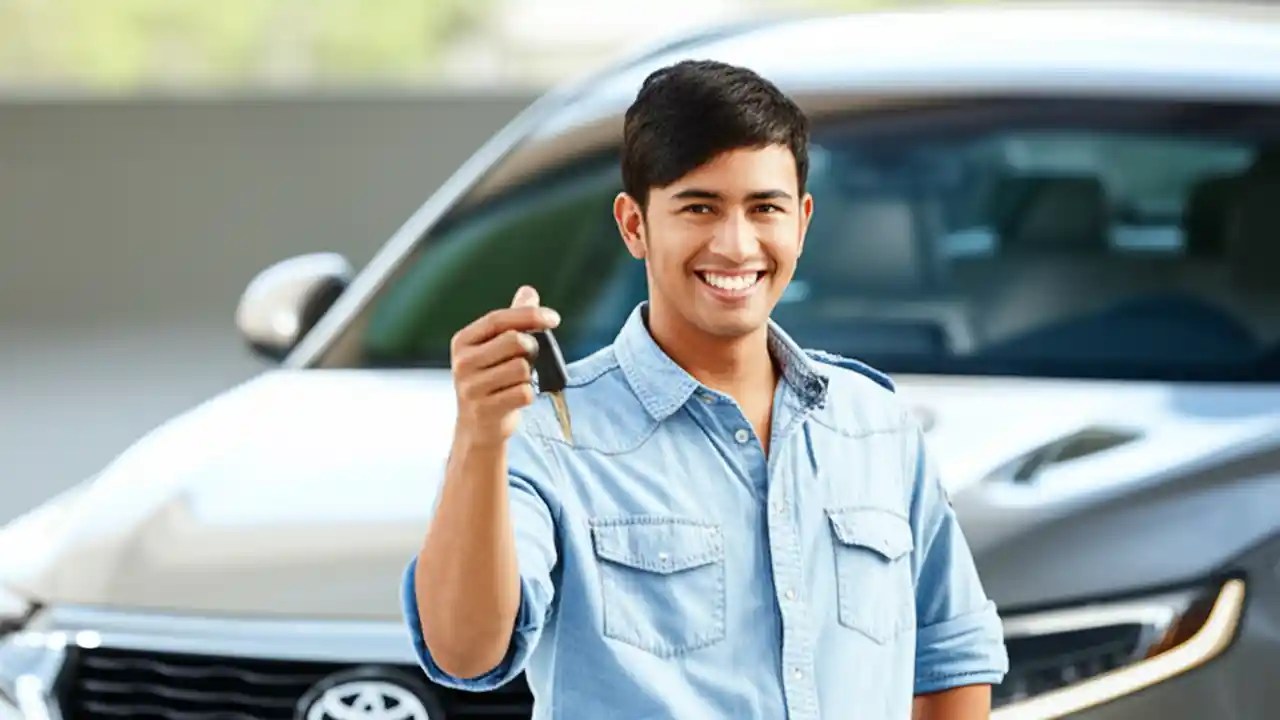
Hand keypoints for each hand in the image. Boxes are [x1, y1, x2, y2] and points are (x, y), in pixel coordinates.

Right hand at [450, 286, 560, 445]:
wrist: (478, 428)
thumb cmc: (491, 381)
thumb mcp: (495, 349)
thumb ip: (512, 320)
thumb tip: (528, 291)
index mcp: (463, 342)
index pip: (498, 319)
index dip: (528, 315)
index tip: (554, 318)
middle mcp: (462, 363)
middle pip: (515, 342)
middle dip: (530, 350)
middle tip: (527, 361)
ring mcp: (471, 388)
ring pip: (522, 368)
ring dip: (528, 376)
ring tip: (515, 383)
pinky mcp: (486, 410)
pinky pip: (524, 393)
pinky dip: (527, 395)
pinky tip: (514, 400)